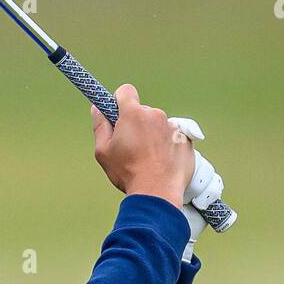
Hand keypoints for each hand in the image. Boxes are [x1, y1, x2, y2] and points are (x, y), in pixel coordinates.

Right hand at [91, 84, 195, 206]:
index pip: (126, 91)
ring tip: (147, 158)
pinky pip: (172, 136)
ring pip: (158, 125)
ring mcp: (172, 127)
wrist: (158, 192)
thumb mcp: (103, 151)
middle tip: (130, 146)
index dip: (119, 100)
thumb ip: (100, 126)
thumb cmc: (128, 172)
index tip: (117, 114)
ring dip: (152, 135)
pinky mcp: (186, 139)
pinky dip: (167, 145)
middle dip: (135, 123)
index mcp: (133, 114)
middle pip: (142, 111)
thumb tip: (97, 109)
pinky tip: (161, 162)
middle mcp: (155, 115)